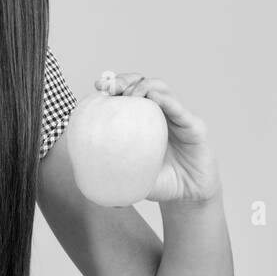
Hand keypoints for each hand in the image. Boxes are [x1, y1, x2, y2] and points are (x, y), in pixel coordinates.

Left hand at [94, 71, 220, 204]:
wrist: (188, 196)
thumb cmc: (159, 182)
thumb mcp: (130, 176)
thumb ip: (112, 170)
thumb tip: (82, 172)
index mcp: (142, 120)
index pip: (127, 92)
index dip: (113, 85)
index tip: (98, 86)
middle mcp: (159, 113)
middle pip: (142, 83)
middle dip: (125, 79)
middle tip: (111, 87)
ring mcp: (178, 118)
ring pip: (162, 89)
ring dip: (144, 86)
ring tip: (130, 94)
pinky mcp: (194, 128)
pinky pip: (180, 111)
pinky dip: (167, 101)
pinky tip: (153, 99)